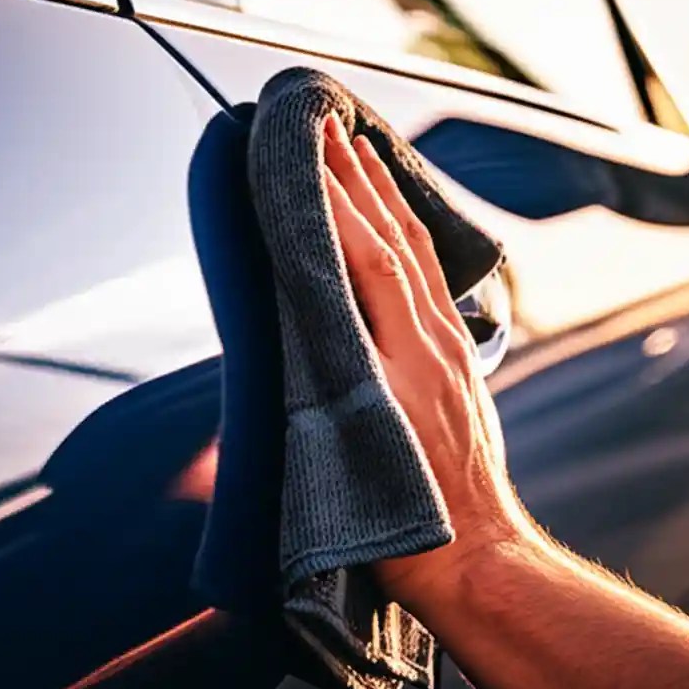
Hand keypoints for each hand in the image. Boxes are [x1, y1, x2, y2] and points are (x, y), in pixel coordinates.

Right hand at [320, 113, 533, 614]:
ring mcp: (452, 353)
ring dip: (389, 197)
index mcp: (398, 368)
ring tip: (363, 149)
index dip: (336, 207)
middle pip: (393, 243)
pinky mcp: (460, 365)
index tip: (307, 157)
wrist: (479, 560)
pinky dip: (415, 236)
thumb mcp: (334, 493)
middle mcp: (431, 347)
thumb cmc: (404, 532)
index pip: (365, 264)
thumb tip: (208, 456)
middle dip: (358, 181)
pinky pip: (437, 281)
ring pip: (420, 255)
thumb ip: (274, 460)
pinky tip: (402, 220)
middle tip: (327, 128)